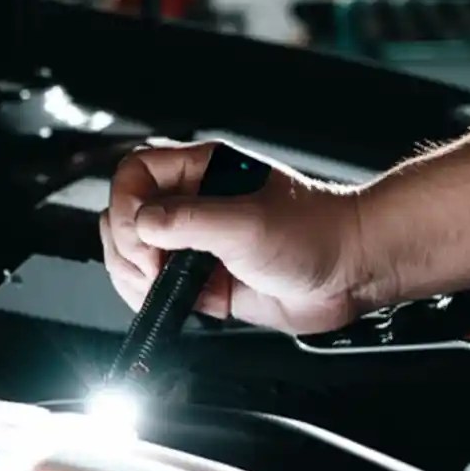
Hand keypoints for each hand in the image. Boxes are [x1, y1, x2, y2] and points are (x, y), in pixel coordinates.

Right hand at [99, 140, 372, 334]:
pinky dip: (147, 296)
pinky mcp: (198, 277)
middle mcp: (191, 203)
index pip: (134, 172)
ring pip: (132, 252)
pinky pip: (153, 285)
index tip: (144, 235)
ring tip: (157, 284)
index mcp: (199, 171)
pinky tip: (166, 299)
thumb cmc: (314, 233)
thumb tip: (143, 226)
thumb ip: (188, 221)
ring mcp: (192, 241)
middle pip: (123, 213)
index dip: (126, 204)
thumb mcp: (246, 223)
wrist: (347, 273)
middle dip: (126, 245)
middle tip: (153, 265)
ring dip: (131, 273)